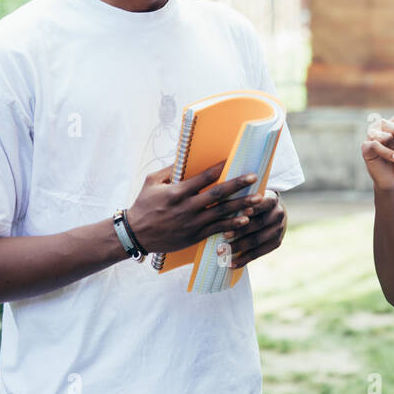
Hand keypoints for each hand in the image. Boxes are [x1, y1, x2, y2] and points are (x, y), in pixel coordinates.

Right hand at [125, 161, 260, 254]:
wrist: (135, 234)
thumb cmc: (144, 205)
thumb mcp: (152, 182)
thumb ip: (170, 170)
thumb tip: (186, 157)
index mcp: (177, 192)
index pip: (203, 177)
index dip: (220, 168)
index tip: (233, 160)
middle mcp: (186, 207)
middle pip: (217, 194)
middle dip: (237, 185)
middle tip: (254, 177)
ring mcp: (192, 223)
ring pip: (221, 212)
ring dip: (241, 205)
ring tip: (258, 199)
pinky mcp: (194, 236)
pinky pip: (217, 229)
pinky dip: (232, 225)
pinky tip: (246, 219)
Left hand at [221, 189, 286, 268]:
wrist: (272, 211)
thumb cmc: (251, 201)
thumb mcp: (250, 193)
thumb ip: (238, 194)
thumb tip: (217, 188)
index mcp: (272, 199)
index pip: (262, 204)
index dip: (250, 209)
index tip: (236, 214)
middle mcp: (279, 214)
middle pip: (258, 224)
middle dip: (240, 230)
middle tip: (223, 235)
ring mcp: (279, 230)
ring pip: (257, 240)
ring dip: (238, 247)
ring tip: (221, 251)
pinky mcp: (276, 243)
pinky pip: (259, 253)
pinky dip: (244, 259)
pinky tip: (230, 264)